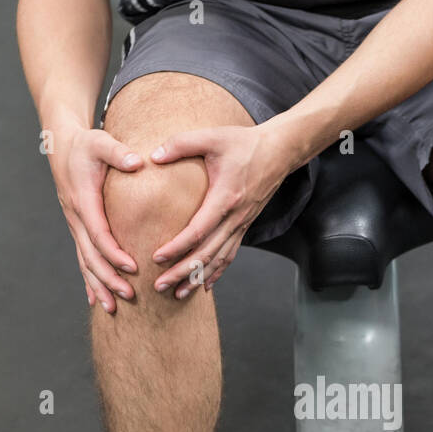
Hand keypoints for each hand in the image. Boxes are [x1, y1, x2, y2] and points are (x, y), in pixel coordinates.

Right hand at [52, 126, 142, 312]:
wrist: (62, 145)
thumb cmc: (85, 143)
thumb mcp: (100, 142)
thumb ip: (118, 152)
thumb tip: (137, 162)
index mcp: (83, 201)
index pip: (98, 234)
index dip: (114, 253)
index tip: (133, 267)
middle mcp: (76, 217)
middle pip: (91, 256)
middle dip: (109, 278)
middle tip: (130, 296)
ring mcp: (74, 224)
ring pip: (85, 262)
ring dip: (98, 285)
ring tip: (112, 308)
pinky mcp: (77, 227)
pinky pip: (83, 258)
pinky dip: (89, 279)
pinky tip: (96, 298)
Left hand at [148, 123, 292, 297]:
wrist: (279, 151)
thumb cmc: (244, 143)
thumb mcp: (212, 137)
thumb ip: (181, 144)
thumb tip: (153, 157)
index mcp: (225, 197)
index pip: (198, 231)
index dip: (177, 247)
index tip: (157, 258)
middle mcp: (235, 217)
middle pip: (207, 253)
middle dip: (182, 272)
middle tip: (160, 287)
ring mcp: (241, 224)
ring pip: (219, 259)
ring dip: (197, 278)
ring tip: (178, 294)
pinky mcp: (244, 225)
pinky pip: (230, 254)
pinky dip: (217, 272)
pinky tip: (204, 285)